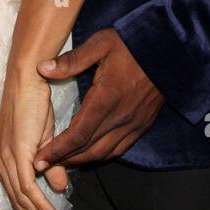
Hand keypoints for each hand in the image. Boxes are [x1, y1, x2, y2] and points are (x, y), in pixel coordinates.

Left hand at [0, 64, 70, 209]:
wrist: (27, 81)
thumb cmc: (34, 105)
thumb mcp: (46, 140)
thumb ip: (51, 165)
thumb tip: (60, 188)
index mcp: (4, 161)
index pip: (18, 199)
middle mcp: (0, 164)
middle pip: (19, 205)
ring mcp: (6, 160)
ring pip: (22, 200)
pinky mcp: (16, 154)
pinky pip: (27, 187)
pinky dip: (41, 204)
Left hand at [33, 28, 164, 168]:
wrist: (170, 48)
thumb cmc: (133, 44)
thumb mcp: (100, 44)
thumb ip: (71, 60)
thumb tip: (42, 68)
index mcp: (106, 99)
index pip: (77, 135)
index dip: (57, 150)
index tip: (39, 159)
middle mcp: (120, 117)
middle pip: (88, 149)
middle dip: (64, 160)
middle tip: (43, 165)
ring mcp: (133, 123)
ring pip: (104, 152)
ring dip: (82, 160)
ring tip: (62, 162)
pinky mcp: (142, 124)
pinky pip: (120, 148)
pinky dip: (102, 155)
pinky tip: (91, 154)